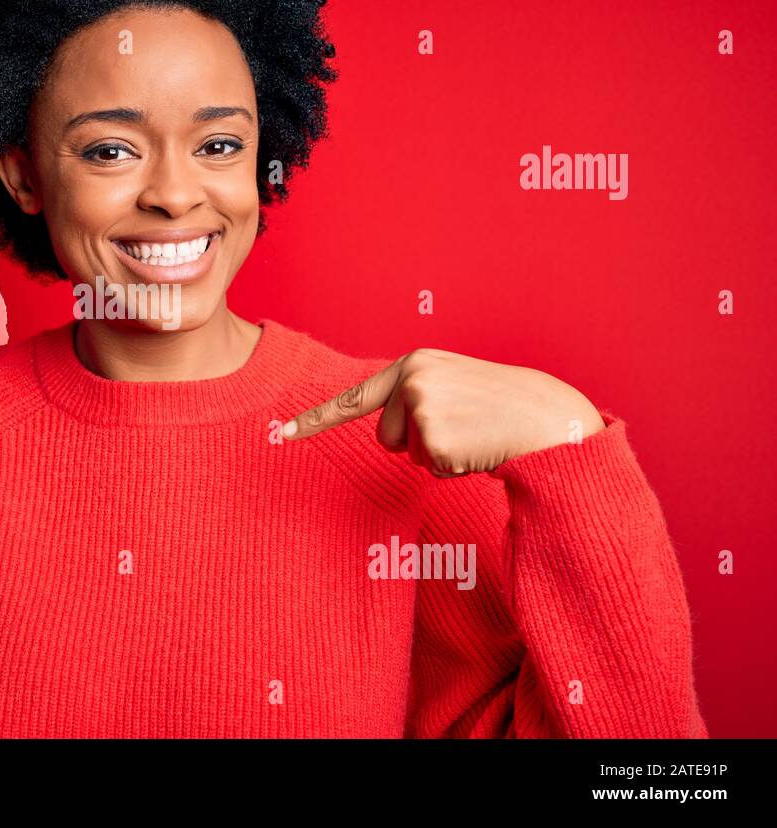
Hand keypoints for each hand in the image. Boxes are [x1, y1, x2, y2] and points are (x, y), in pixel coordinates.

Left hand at [281, 348, 604, 476]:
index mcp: (414, 364)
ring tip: (471, 434)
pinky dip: (453, 468)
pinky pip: (429, 470)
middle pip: (385, 436)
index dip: (316, 419)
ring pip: (406, 454)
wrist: (549, 418)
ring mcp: (423, 406)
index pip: (356, 397)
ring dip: (436, 454)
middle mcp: (413, 379)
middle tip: (460, 427)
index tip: (284, 433)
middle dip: (417, 443)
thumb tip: (388, 430)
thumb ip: (416, 396)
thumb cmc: (501, 406)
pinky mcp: (436, 437)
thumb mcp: (454, 385)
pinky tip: (479, 447)